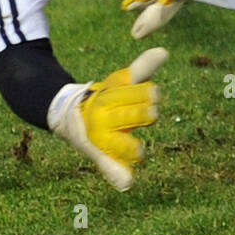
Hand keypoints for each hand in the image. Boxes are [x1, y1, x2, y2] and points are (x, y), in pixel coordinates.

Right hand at [47, 47, 168, 190]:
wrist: (70, 117)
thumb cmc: (107, 99)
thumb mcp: (121, 82)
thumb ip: (142, 69)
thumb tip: (164, 51)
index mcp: (109, 97)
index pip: (129, 94)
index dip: (143, 94)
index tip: (155, 93)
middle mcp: (102, 117)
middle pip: (126, 116)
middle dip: (140, 114)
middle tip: (152, 113)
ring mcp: (100, 137)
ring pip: (117, 143)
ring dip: (129, 147)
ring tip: (139, 151)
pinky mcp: (100, 154)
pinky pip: (107, 164)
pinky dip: (116, 174)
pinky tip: (127, 183)